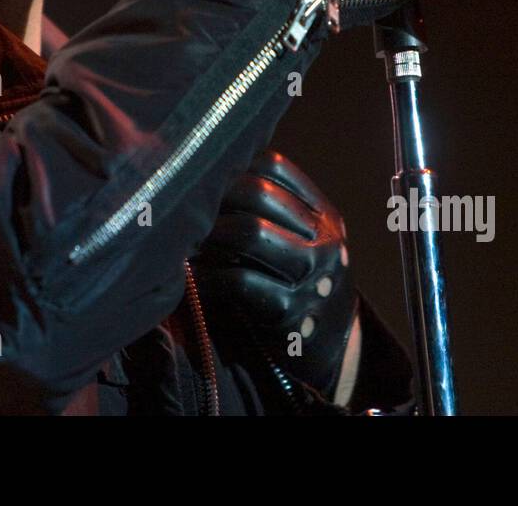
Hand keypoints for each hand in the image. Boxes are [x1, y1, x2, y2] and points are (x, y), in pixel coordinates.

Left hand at [191, 149, 358, 400]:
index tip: (201, 179)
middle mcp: (325, 240)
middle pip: (259, 192)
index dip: (232, 166)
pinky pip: (238, 281)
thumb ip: (271, 212)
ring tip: (187, 240)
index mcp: (325, 216)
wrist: (331, 351)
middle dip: (215, 197)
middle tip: (185, 207)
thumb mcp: (302, 244)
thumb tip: (204, 173)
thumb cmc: (297, 288)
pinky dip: (207, 277)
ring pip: (250, 231)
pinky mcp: (292, 312)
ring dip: (209, 234)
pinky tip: (193, 277)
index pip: (274, 166)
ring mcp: (313, 276)